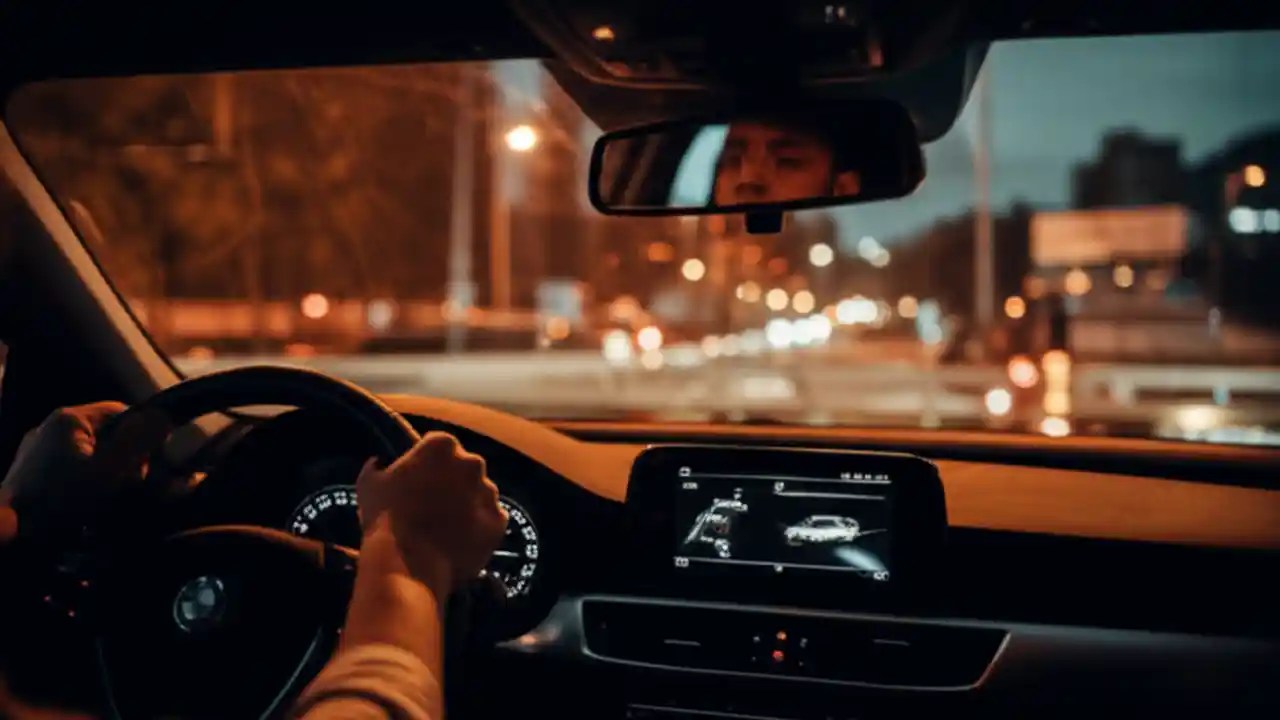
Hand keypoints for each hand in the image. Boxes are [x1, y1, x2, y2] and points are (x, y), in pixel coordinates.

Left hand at [0, 402, 168, 542]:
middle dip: (126, 461)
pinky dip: (85, 486)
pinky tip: (87, 508)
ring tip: (108, 502)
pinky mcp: (30, 475)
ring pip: (91, 456)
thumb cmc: (58, 503)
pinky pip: (71, 472)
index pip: (124, 412)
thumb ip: (138, 441)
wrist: (7, 536)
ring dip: (107, 476)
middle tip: (129, 488)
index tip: (152, 464)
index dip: (144, 436)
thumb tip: (163, 416)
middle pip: (108, 435)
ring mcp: (37, 452)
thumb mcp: (108, 472)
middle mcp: (50, 429)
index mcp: (70, 419)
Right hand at [355, 432, 506, 595]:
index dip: (428, 464)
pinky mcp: (499, 521)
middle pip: (464, 468)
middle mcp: (472, 463)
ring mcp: (489, 492)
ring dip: (468, 504)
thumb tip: (378, 461)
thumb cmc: (385, 519)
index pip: (439, 447)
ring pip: (480, 494)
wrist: (408, 565)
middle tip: (433, 505)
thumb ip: (377, 466)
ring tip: (446, 528)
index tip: (419, 481)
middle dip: (452, 482)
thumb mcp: (370, 484)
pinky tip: (459, 541)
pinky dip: (479, 527)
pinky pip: (490, 520)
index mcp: (442, 445)